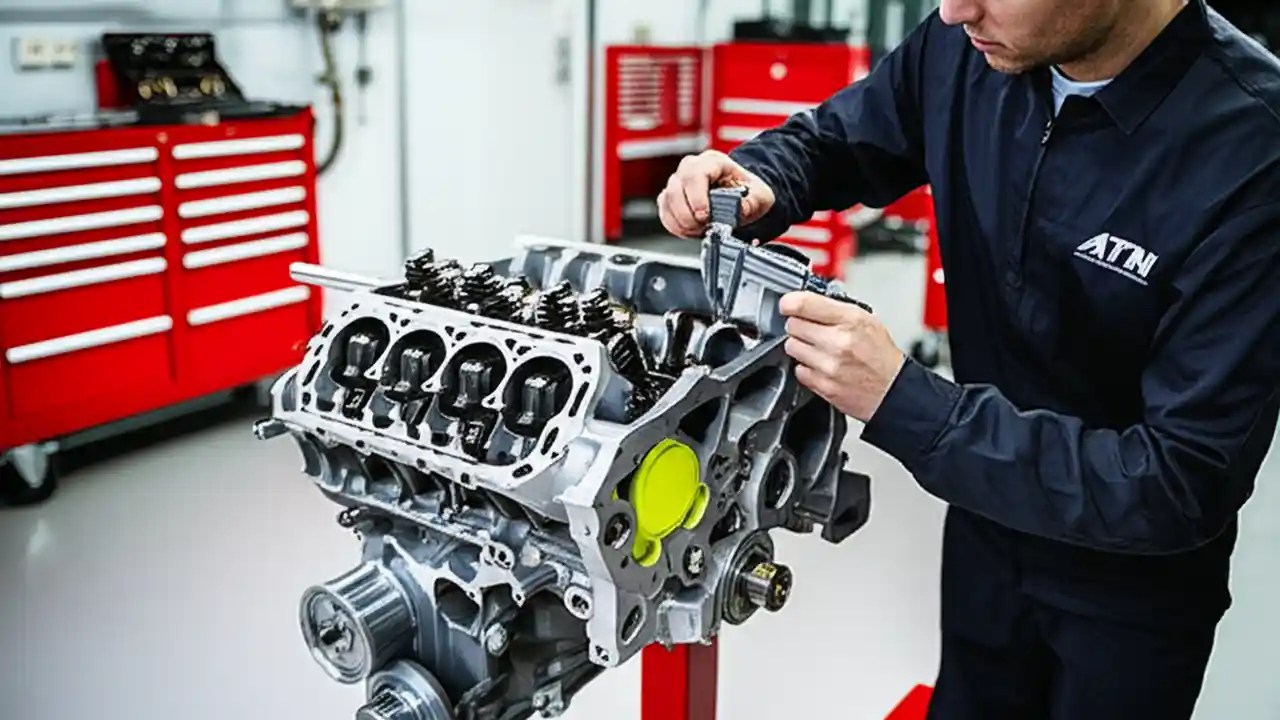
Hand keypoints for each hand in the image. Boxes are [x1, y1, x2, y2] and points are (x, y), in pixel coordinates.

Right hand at [657, 150, 776, 238]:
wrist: (745, 196)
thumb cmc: (749, 192)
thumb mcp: (760, 197)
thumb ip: (748, 205)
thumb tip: (733, 213)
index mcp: (714, 162)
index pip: (695, 173)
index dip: (697, 196)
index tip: (705, 216)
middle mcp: (692, 168)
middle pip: (676, 186)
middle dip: (687, 213)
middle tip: (702, 226)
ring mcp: (680, 182)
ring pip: (667, 199)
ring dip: (680, 221)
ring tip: (698, 229)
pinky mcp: (672, 198)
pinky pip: (664, 212)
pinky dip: (675, 225)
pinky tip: (690, 230)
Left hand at [780, 291, 906, 421]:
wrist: (892, 390)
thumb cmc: (880, 355)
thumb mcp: (866, 320)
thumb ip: (835, 309)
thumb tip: (807, 301)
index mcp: (850, 320)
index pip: (804, 304)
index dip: (790, 303)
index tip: (787, 305)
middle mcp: (838, 342)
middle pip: (792, 325)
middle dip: (798, 325)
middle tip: (812, 330)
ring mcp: (828, 365)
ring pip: (791, 347)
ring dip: (800, 346)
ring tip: (819, 349)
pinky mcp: (822, 385)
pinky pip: (798, 369)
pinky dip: (806, 367)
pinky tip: (821, 366)